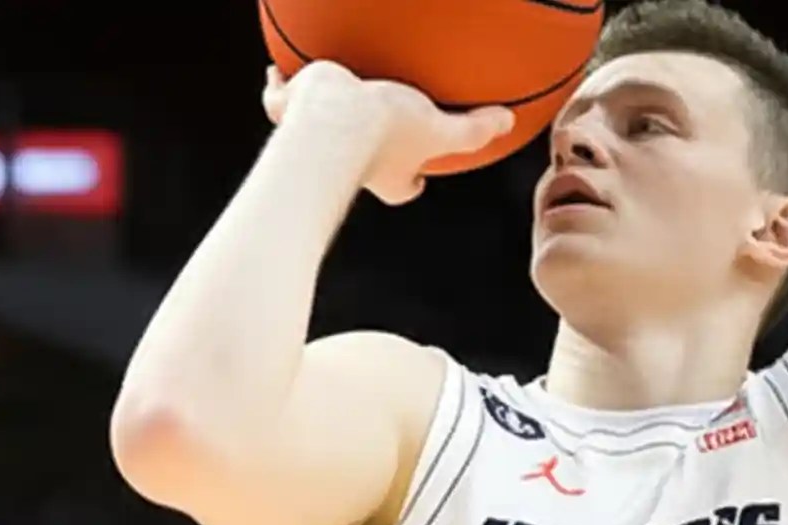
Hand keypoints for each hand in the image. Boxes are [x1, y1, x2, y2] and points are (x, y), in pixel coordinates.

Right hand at [262, 63, 514, 204]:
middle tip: (373, 137)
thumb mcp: (440, 131)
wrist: (335, 116)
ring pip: (322, 132)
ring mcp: (320, 137)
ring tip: (324, 101)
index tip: (418, 180)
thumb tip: (508, 122)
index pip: (403, 187)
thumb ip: (473, 130)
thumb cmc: (388, 132)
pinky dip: (282, 89)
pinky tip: (279, 75)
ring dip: (325, 122)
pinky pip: (284, 99)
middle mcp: (352, 161)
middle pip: (362, 164)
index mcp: (389, 174)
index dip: (411, 184)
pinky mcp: (295, 109)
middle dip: (366, 156)